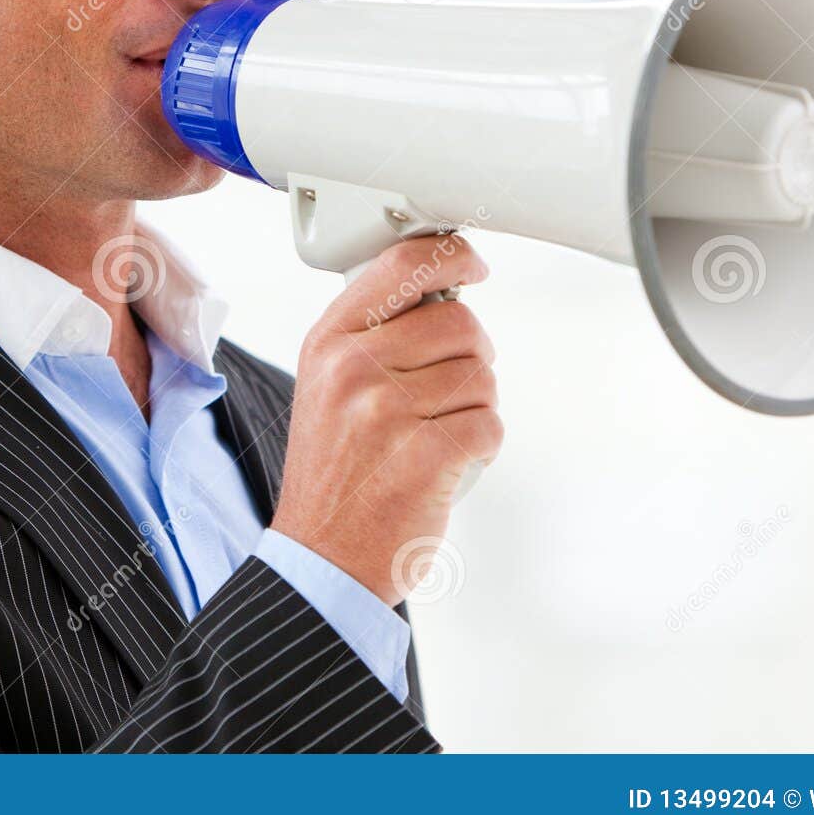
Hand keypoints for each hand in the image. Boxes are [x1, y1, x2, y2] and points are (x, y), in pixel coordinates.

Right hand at [269, 233, 501, 605]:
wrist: (322, 556)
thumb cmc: (335, 471)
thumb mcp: (326, 384)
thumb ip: (372, 333)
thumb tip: (440, 289)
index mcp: (329, 342)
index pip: (401, 266)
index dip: (452, 258)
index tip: (471, 265)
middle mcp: (354, 369)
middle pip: (459, 323)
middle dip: (471, 355)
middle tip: (448, 389)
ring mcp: (389, 412)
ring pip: (482, 377)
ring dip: (475, 406)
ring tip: (437, 432)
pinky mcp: (427, 456)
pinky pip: (490, 425)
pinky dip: (482, 446)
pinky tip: (448, 461)